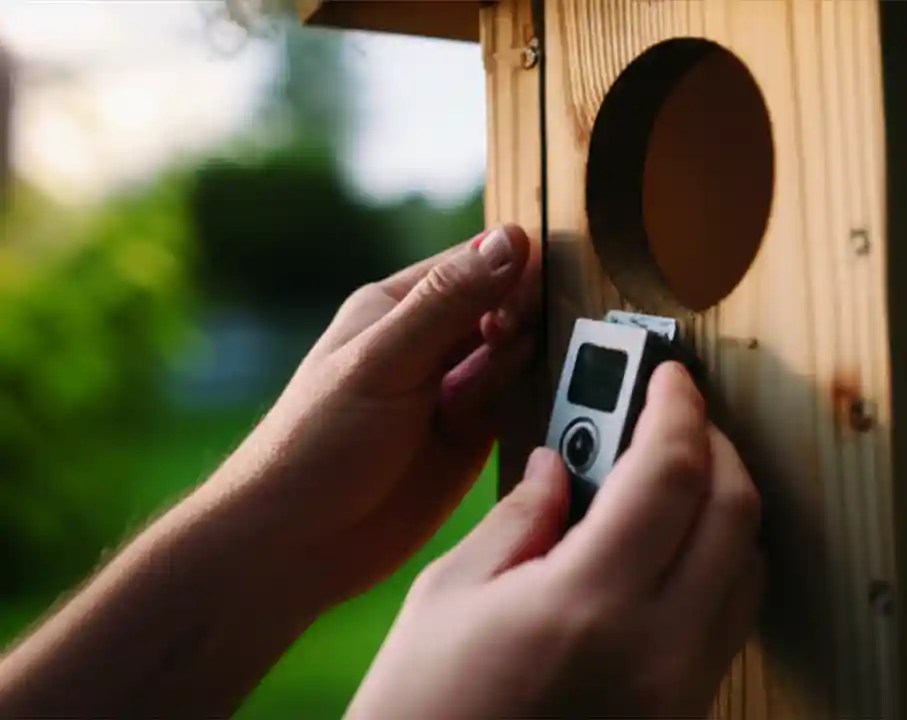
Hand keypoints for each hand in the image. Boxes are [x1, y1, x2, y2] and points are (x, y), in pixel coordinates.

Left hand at [205, 224, 540, 605]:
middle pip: (506, 307)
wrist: (296, 544)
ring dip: (524, 368)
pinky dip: (534, 406)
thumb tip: (513, 240)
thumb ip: (450, 302)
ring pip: (519, 358)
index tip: (531, 291)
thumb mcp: (385, 361)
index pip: (476, 263)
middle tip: (503, 349)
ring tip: (479, 400)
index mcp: (401, 307)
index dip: (512, 268)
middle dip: (521, 321)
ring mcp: (456, 392)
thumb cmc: (318, 442)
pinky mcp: (475, 438)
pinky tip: (527, 414)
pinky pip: (522, 407)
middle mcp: (433, 343)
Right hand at [347, 363, 764, 718]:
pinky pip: (730, 618)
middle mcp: (657, 650)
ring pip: (747, 565)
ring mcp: (681, 690)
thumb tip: (559, 463)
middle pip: (734, 511)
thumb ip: (519, 518)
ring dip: (723, 504)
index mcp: (588, 606)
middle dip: (712, 445)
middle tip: (670, 416)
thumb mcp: (448, 598)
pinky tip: (666, 548)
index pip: (671, 474)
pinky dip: (718, 562)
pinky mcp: (683, 714)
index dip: (675, 408)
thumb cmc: (423, 713)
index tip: (670, 376)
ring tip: (668, 476)